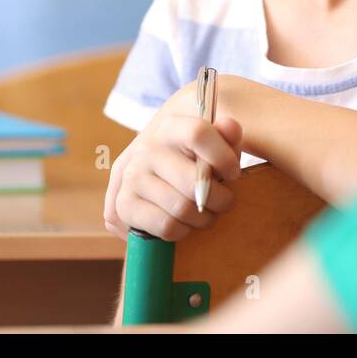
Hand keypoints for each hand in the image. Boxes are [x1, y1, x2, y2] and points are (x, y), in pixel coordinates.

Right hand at [104, 80, 243, 241]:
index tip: (234, 173)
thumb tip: (230, 127)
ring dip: (203, 218)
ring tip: (204, 213)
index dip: (223, 157)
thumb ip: (227, 134)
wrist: (155, 169)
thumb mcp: (214, 142)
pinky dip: (181, 231)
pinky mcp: (122, 205)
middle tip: (223, 202)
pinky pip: (165, 226)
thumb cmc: (195, 158)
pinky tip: (182, 222)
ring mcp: (132, 177)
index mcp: (170, 127)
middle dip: (219, 200)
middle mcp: (147, 149)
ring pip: (182, 209)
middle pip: (194, 183)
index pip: (198, 134)